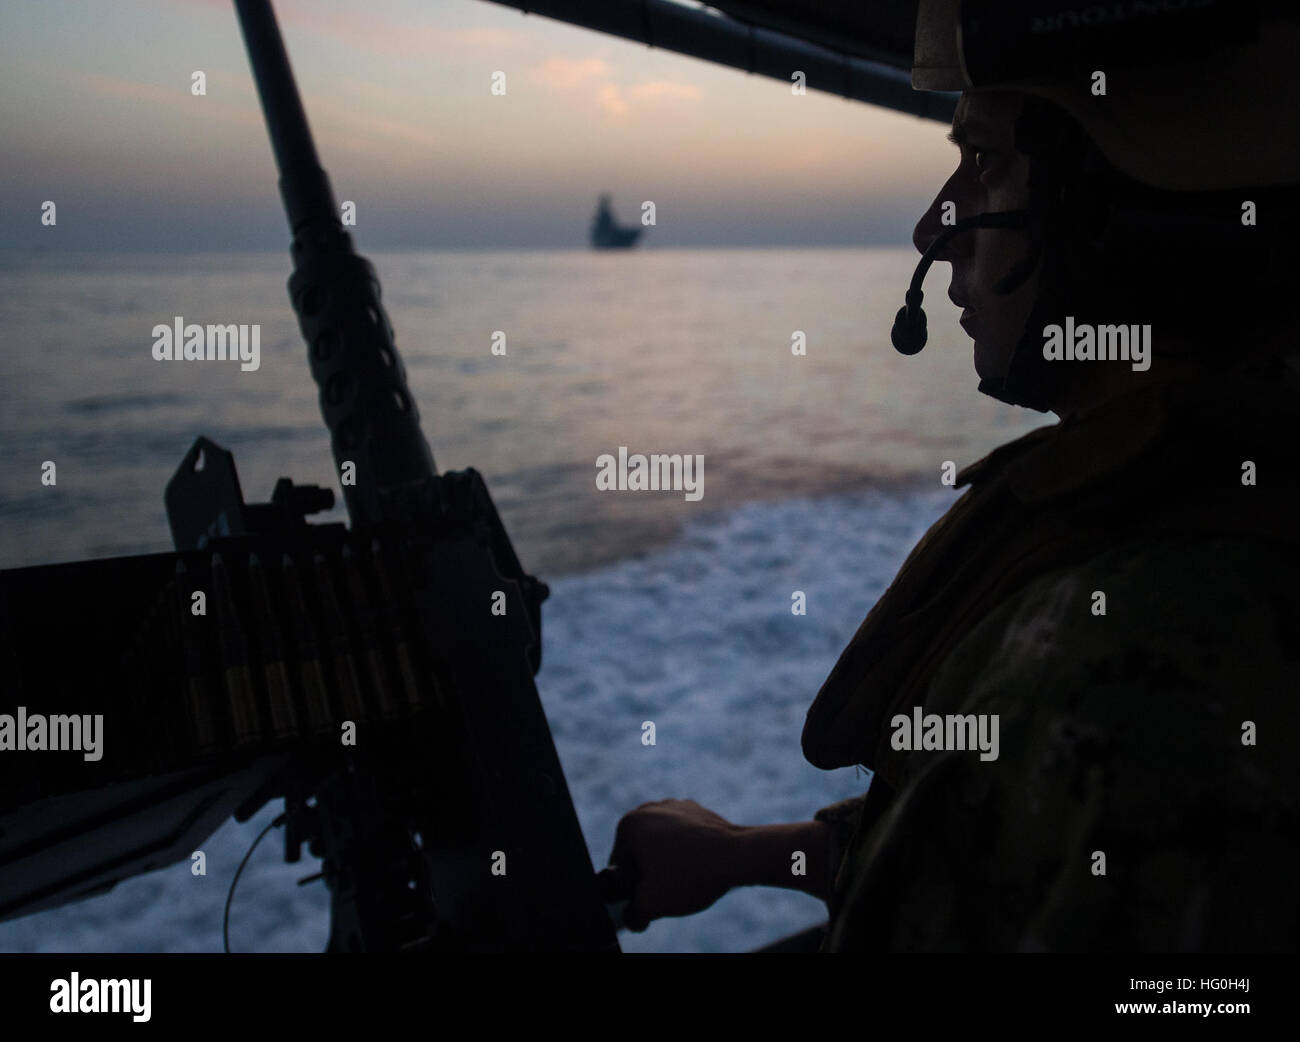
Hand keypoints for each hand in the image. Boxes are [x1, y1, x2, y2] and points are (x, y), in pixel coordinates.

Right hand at [608, 799, 743, 930]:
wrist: (737, 855)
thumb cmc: (690, 876)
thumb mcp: (651, 905)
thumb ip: (631, 915)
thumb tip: (633, 915)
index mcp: (629, 825)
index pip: (619, 867)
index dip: (635, 887)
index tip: (656, 891)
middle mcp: (647, 809)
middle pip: (639, 854)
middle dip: (651, 874)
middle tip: (672, 886)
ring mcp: (672, 805)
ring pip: (660, 846)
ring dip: (669, 863)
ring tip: (688, 875)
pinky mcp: (695, 810)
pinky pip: (681, 837)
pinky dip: (686, 851)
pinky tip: (700, 863)